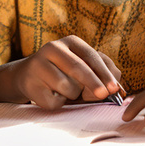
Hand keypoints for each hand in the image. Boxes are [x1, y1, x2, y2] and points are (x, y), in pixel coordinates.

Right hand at [9, 35, 123, 108]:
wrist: (28, 76)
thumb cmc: (64, 72)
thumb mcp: (84, 67)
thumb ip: (102, 74)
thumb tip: (117, 89)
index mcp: (69, 42)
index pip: (91, 55)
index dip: (104, 73)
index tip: (114, 88)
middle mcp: (52, 48)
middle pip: (78, 68)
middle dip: (93, 84)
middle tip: (103, 95)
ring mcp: (38, 65)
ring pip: (67, 87)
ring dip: (73, 96)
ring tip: (64, 90)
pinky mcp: (30, 84)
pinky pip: (54, 101)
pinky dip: (59, 103)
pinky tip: (51, 94)